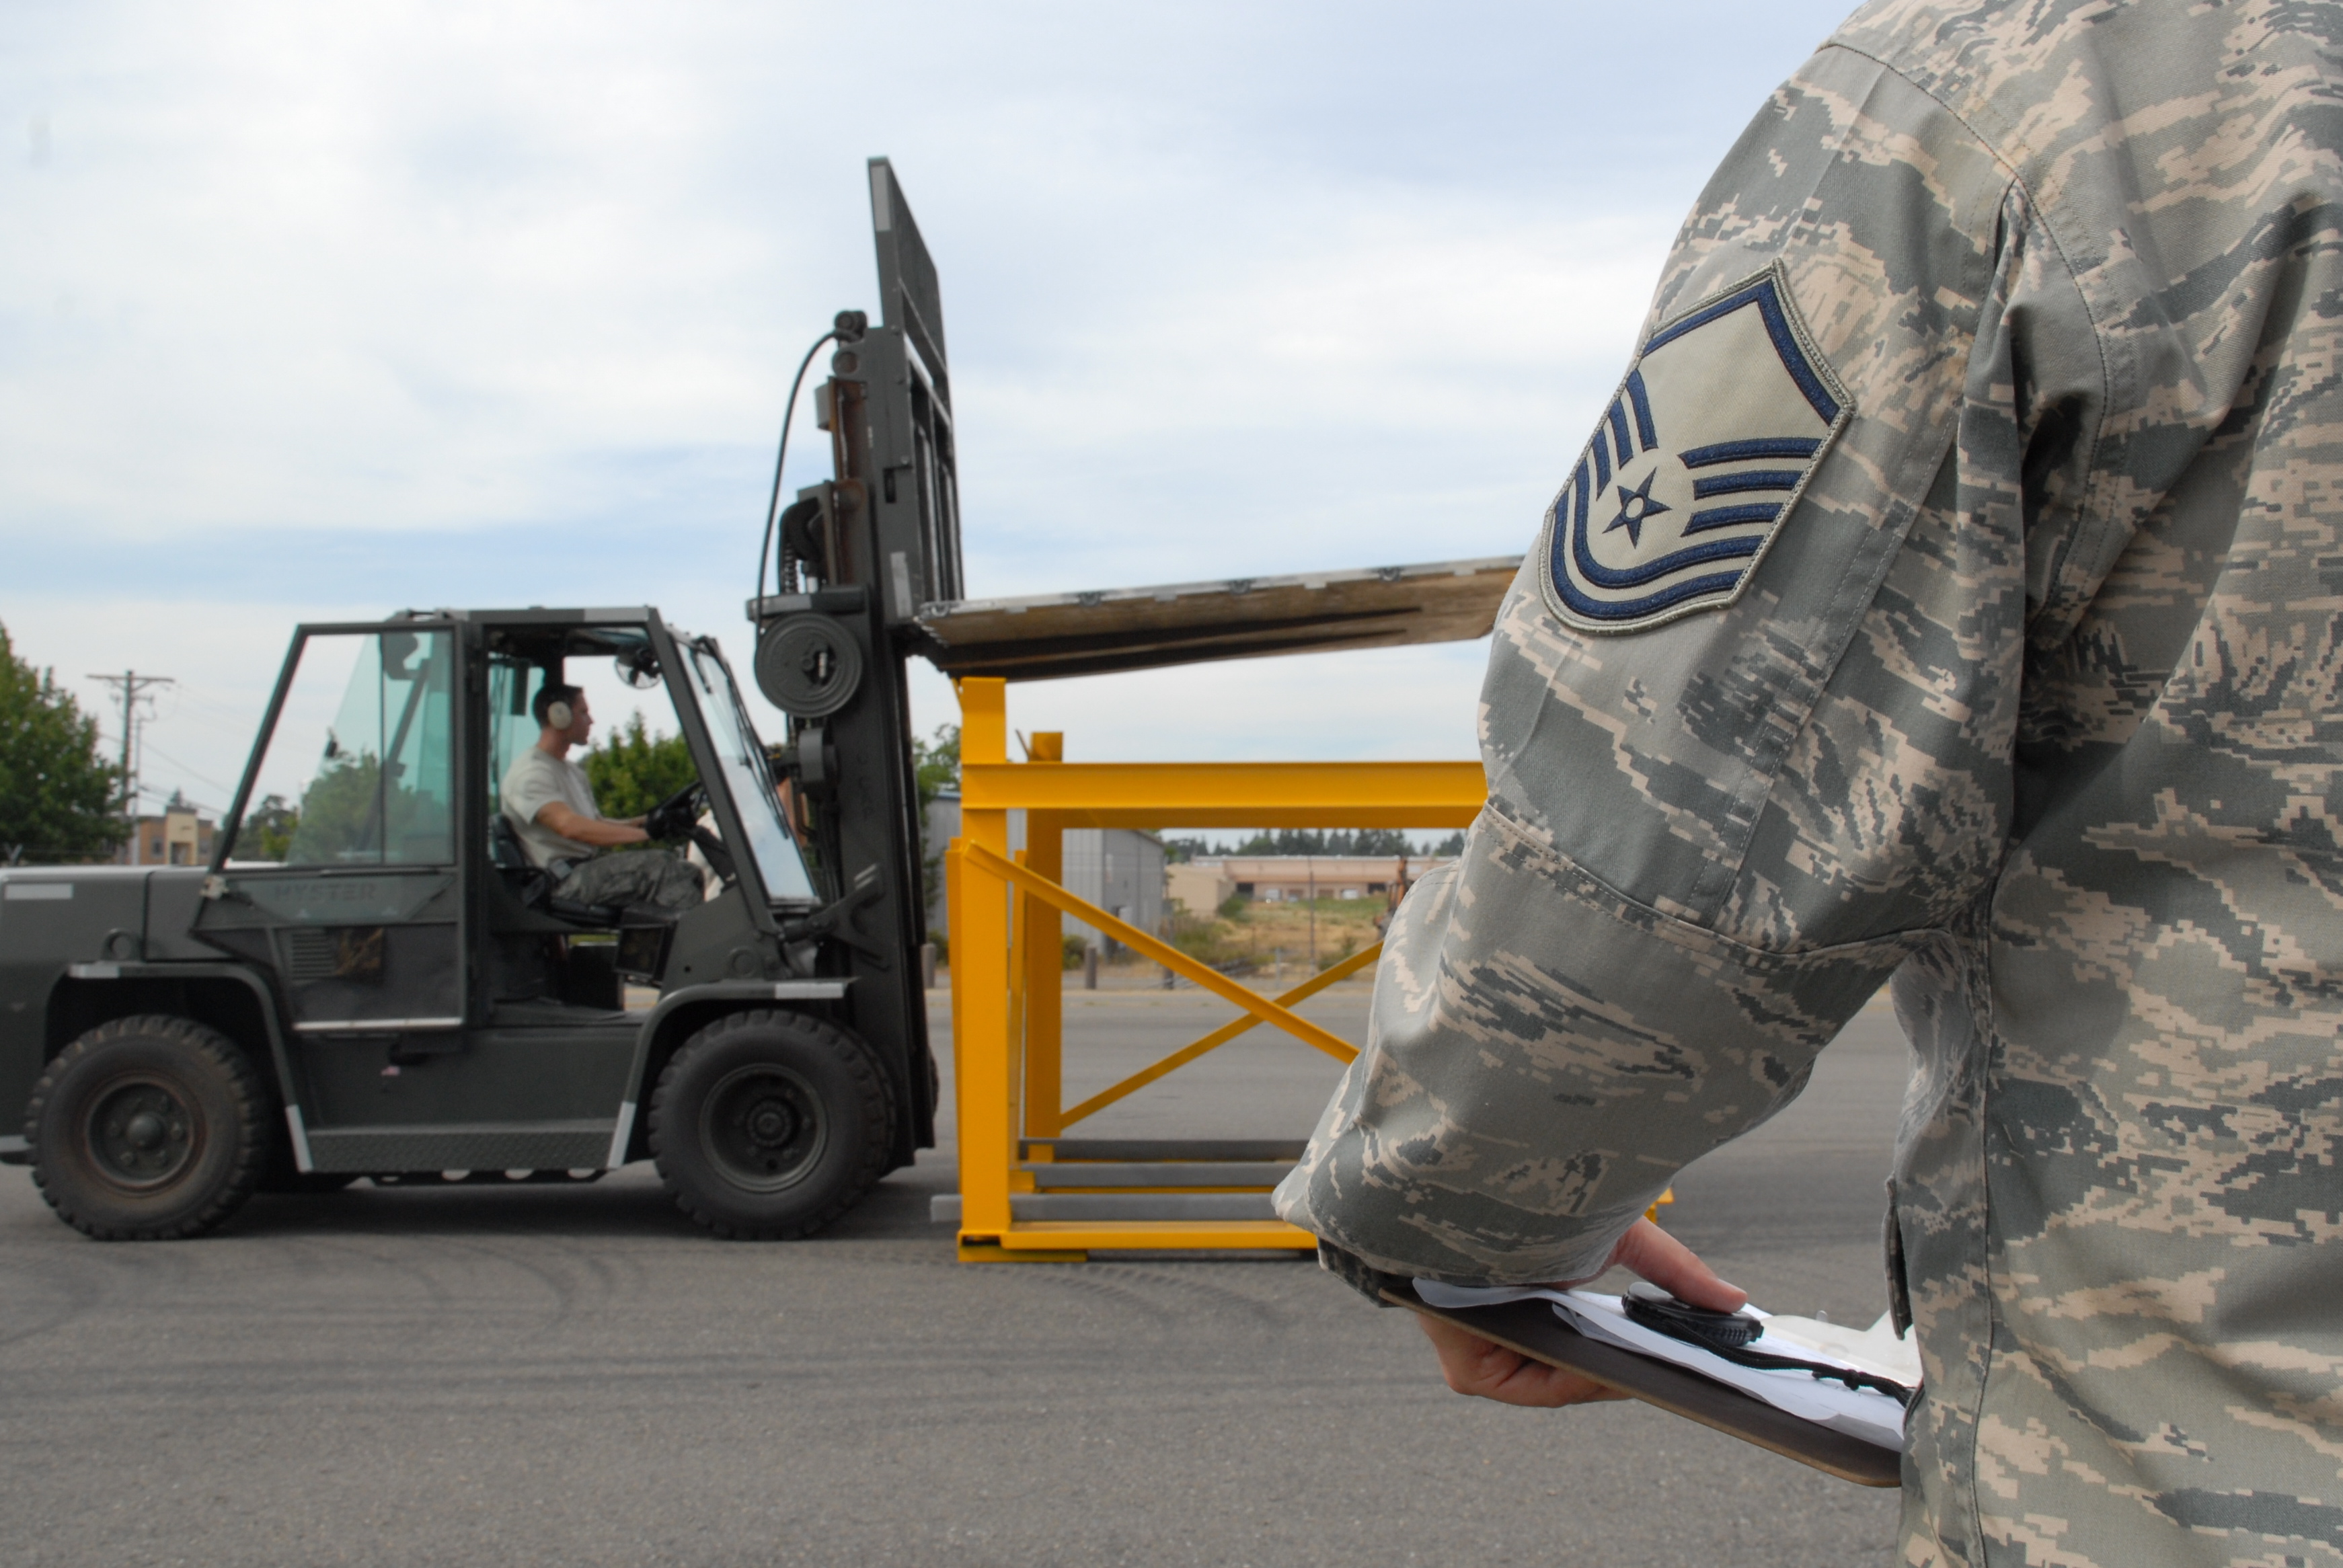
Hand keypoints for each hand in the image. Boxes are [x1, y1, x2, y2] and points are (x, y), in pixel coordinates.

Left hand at [1415, 1219, 1743, 1408]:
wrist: (1454, 1183)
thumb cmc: (1522, 1200)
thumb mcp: (1611, 1235)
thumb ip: (1671, 1271)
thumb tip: (1737, 1301)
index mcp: (1539, 1309)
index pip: (1597, 1347)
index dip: (1645, 1354)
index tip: (1695, 1358)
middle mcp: (1507, 1338)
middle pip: (1582, 1366)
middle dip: (1635, 1365)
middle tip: (1695, 1367)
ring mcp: (1484, 1359)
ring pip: (1561, 1379)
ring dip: (1610, 1373)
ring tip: (1665, 1367)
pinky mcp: (1469, 1372)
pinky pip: (1534, 1386)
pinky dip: (1575, 1380)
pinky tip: (1611, 1367)